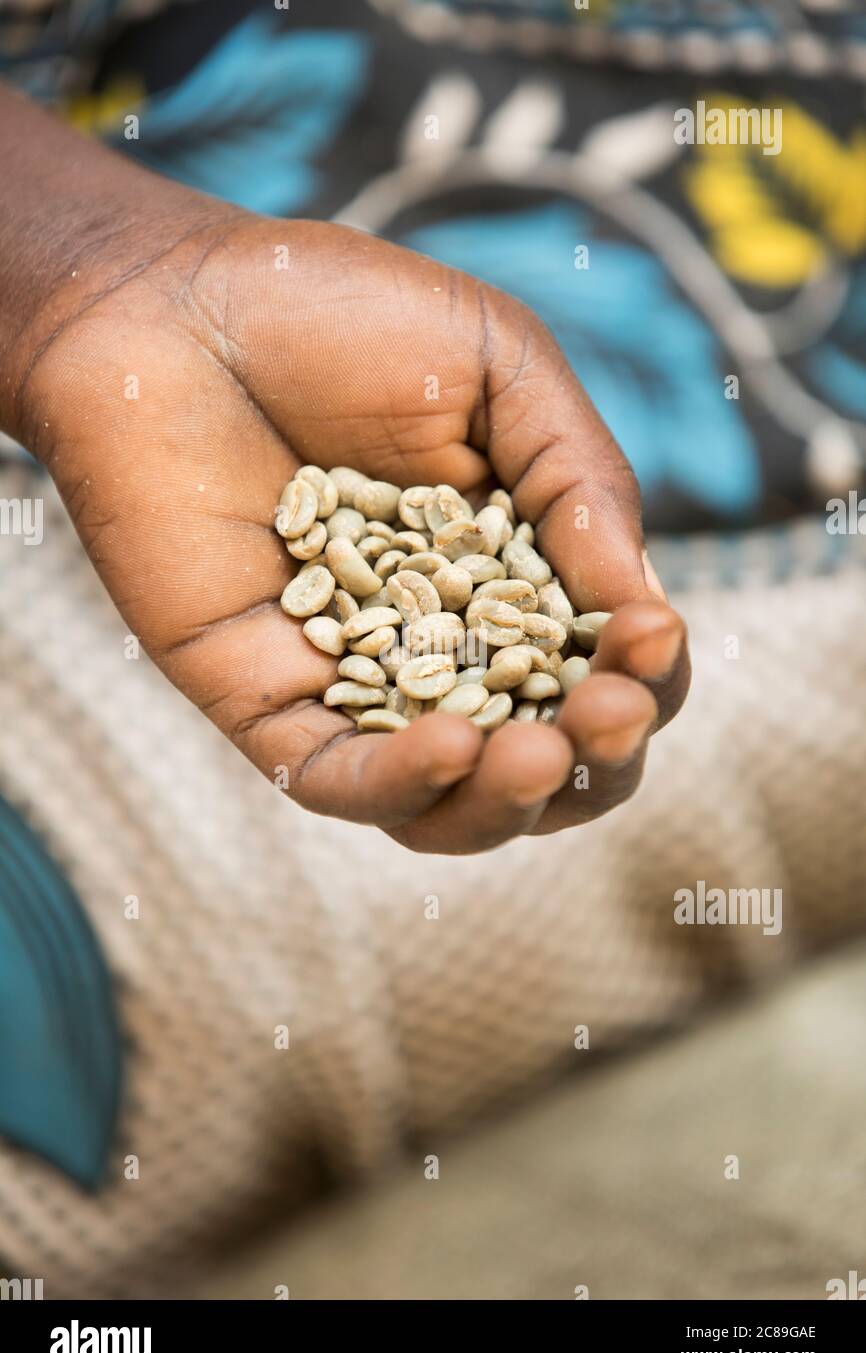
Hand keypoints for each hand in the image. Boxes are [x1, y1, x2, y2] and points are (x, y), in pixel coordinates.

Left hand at [10, 198, 689, 853]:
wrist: (171, 306)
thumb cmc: (335, 317)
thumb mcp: (501, 370)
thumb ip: (579, 482)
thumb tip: (646, 610)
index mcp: (512, 575)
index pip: (602, 667)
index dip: (646, 676)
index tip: (650, 639)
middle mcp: (443, 646)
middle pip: (544, 757)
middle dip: (594, 756)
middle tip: (605, 713)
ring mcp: (355, 684)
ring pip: (450, 805)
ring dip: (508, 800)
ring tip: (535, 751)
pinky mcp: (265, 701)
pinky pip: (337, 781)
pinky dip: (400, 783)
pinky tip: (448, 744)